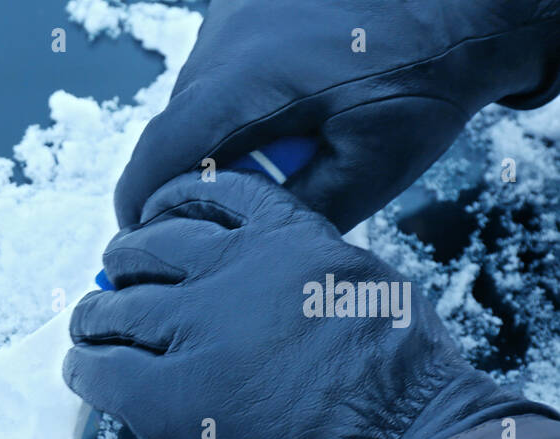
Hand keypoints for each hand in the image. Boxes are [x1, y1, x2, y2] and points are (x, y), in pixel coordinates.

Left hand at [63, 172, 547, 438]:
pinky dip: (85, 370)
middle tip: (115, 280)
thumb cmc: (406, 387)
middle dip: (125, 262)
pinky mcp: (169, 395)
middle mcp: (235, 271)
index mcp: (291, 238)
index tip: (156, 220)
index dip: (171, 207)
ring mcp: (197, 332)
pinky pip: (104, 373)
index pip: (213, 196)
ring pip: (116, 309)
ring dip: (95, 318)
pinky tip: (81, 373)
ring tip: (88, 329)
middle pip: (149, 249)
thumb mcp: (371, 288)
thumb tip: (280, 276)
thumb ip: (312, 271)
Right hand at [115, 0, 559, 232]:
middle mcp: (223, 43)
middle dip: (195, 172)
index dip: (140, 207)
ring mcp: (230, 15)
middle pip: (175, 129)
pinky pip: (218, 63)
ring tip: (282, 143)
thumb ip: (292, 214)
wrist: (461, 1)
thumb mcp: (370, 168)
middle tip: (237, 203)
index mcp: (245, 86)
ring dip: (221, 129)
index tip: (144, 239)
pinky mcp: (240, 1)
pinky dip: (237, 92)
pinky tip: (289, 99)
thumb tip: (234, 250)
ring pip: (196, 96)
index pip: (157, 157)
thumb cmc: (425, 81)